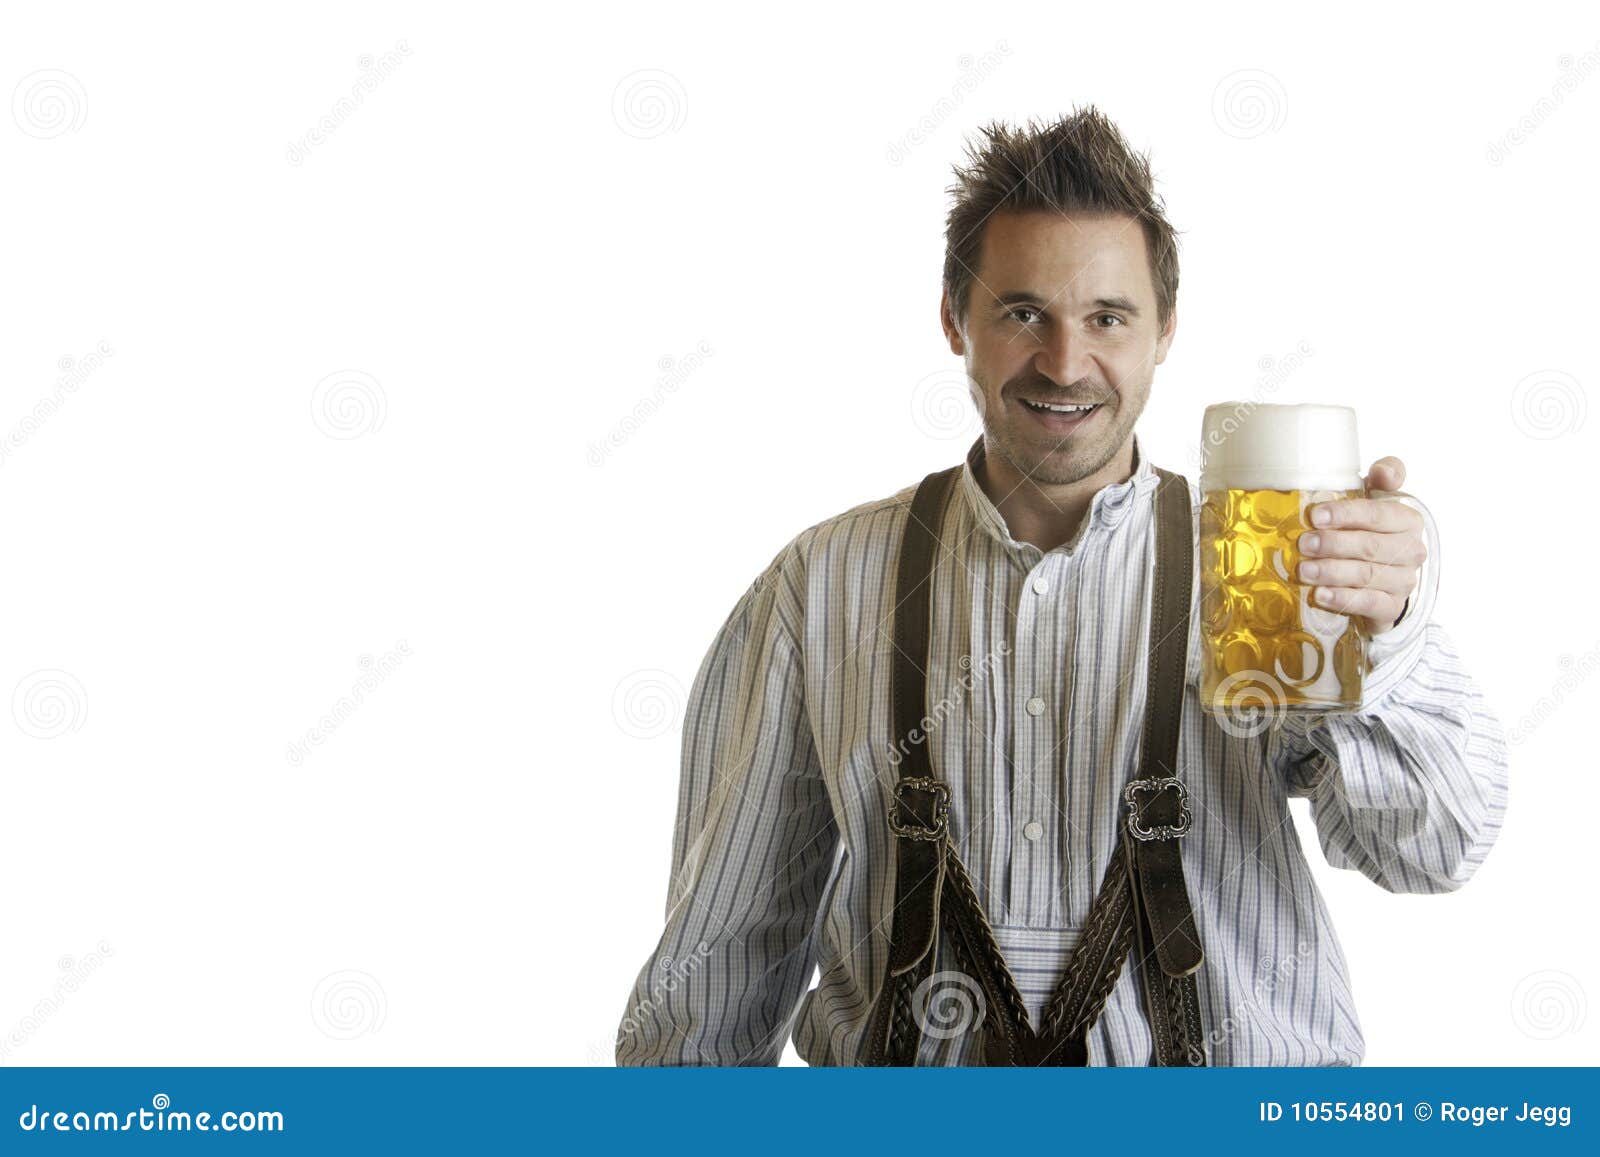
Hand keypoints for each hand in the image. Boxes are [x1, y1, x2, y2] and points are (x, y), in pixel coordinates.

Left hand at [1299, 456, 1425, 636]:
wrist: (1383, 578)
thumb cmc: (1371, 530)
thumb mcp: (1376, 500)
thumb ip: (1384, 478)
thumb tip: (1385, 471)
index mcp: (1407, 520)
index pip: (1378, 514)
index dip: (1347, 514)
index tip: (1316, 515)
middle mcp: (1411, 550)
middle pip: (1370, 546)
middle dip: (1333, 544)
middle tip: (1302, 544)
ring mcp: (1404, 580)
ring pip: (1367, 575)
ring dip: (1332, 572)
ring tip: (1303, 570)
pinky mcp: (1392, 607)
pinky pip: (1369, 603)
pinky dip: (1343, 599)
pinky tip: (1319, 595)